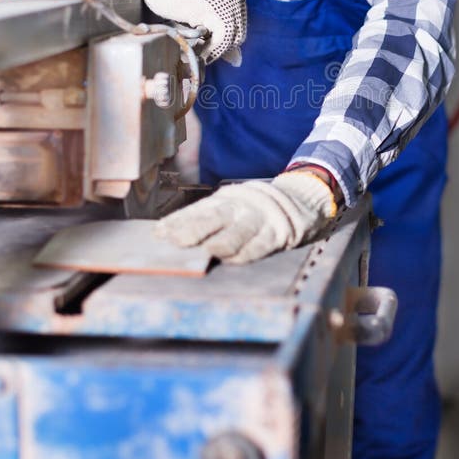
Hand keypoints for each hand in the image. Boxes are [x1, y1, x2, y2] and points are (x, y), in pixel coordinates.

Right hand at [122, 0, 246, 64]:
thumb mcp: (203, 15)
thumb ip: (220, 35)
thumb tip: (238, 61)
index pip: (238, 28)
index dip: (224, 42)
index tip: (207, 47)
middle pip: (238, 35)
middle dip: (220, 47)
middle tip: (200, 50)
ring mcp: (228, 3)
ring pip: (231, 39)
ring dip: (214, 50)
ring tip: (197, 52)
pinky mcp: (217, 12)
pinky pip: (221, 39)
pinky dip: (210, 50)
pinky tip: (197, 52)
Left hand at [154, 171, 336, 263]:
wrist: (300, 198)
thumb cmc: (253, 209)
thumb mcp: (229, 206)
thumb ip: (202, 220)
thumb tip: (164, 235)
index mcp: (224, 199)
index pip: (196, 211)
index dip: (177, 222)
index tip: (158, 234)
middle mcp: (240, 206)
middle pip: (214, 218)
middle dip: (194, 229)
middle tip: (176, 241)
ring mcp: (260, 218)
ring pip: (237, 232)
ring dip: (220, 243)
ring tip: (205, 252)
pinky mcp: (278, 232)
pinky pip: (260, 245)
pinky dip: (246, 253)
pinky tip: (233, 259)